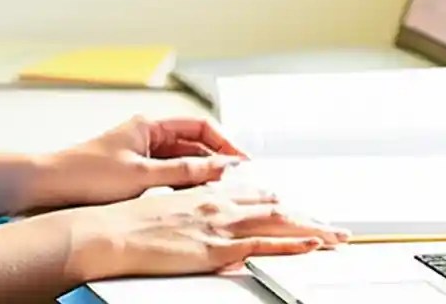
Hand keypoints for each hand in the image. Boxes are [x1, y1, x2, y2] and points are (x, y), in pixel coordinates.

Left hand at [38, 116, 245, 208]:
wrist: (49, 186)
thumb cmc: (85, 173)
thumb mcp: (142, 174)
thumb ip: (184, 173)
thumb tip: (220, 168)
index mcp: (149, 125)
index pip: (199, 126)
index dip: (224, 142)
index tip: (241, 160)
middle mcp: (146, 136)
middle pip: (193, 145)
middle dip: (216, 161)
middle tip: (236, 180)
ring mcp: (140, 156)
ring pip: (182, 162)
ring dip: (200, 175)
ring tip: (218, 191)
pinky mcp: (133, 174)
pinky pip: (168, 177)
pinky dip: (183, 186)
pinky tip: (192, 199)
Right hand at [69, 185, 349, 279]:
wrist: (108, 233)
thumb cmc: (126, 225)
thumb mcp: (163, 210)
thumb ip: (187, 211)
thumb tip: (197, 219)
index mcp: (204, 195)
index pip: (254, 196)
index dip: (281, 204)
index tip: (299, 210)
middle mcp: (218, 205)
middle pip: (275, 208)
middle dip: (309, 218)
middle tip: (335, 228)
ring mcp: (219, 225)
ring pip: (278, 222)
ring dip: (312, 229)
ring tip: (337, 237)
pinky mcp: (215, 249)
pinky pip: (263, 245)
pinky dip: (292, 244)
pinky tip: (312, 245)